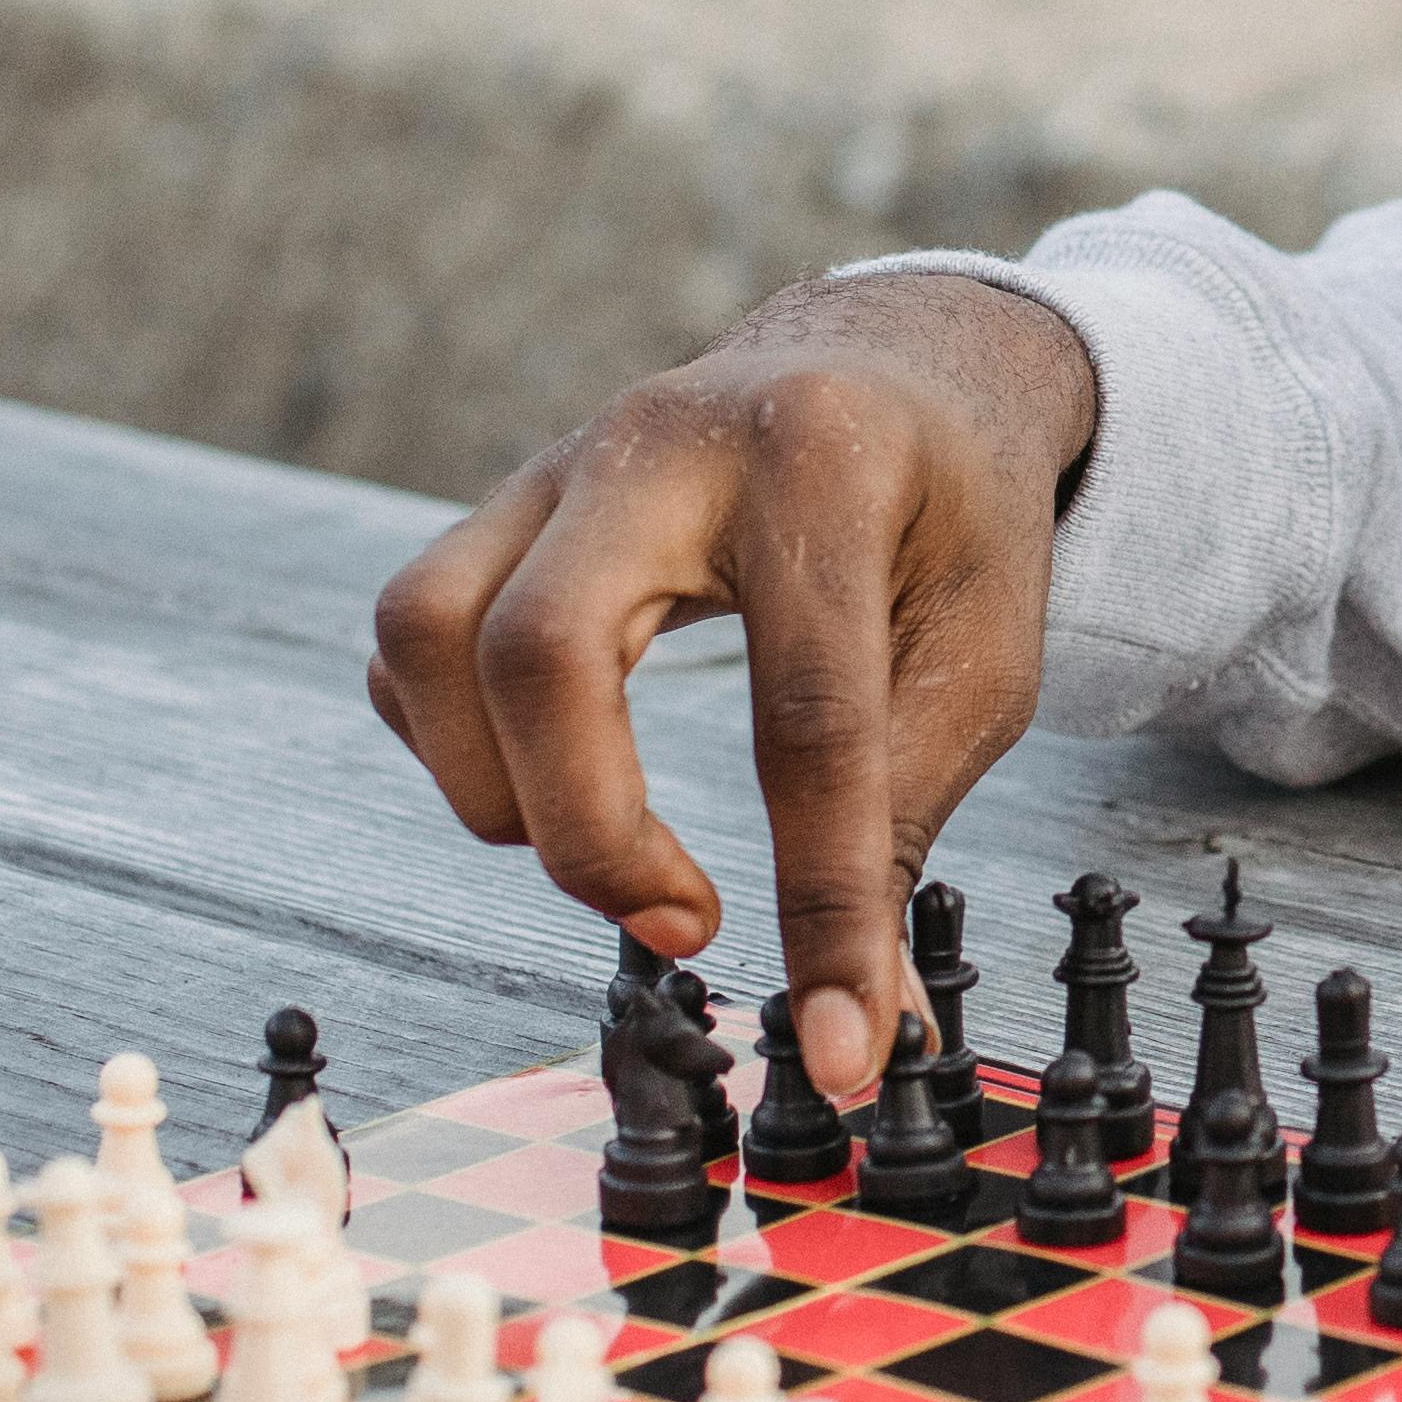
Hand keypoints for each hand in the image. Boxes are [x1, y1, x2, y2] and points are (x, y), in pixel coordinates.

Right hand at [367, 271, 1096, 1096]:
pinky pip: (413, 636)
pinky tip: (556, 777)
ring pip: (429, 630)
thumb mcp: (988, 652)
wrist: (904, 360)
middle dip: (591, 832)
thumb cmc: (952, 515)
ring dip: (496, 790)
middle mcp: (665, 441)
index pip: (804, 715)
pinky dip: (454, 740)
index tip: (838, 1041)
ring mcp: (562, 460)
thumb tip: (853, 1027)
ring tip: (616, 850)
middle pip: (540, 647)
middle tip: (686, 927)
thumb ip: (905, 820)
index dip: (819, 903)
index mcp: (826, 464)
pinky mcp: (505, 500)